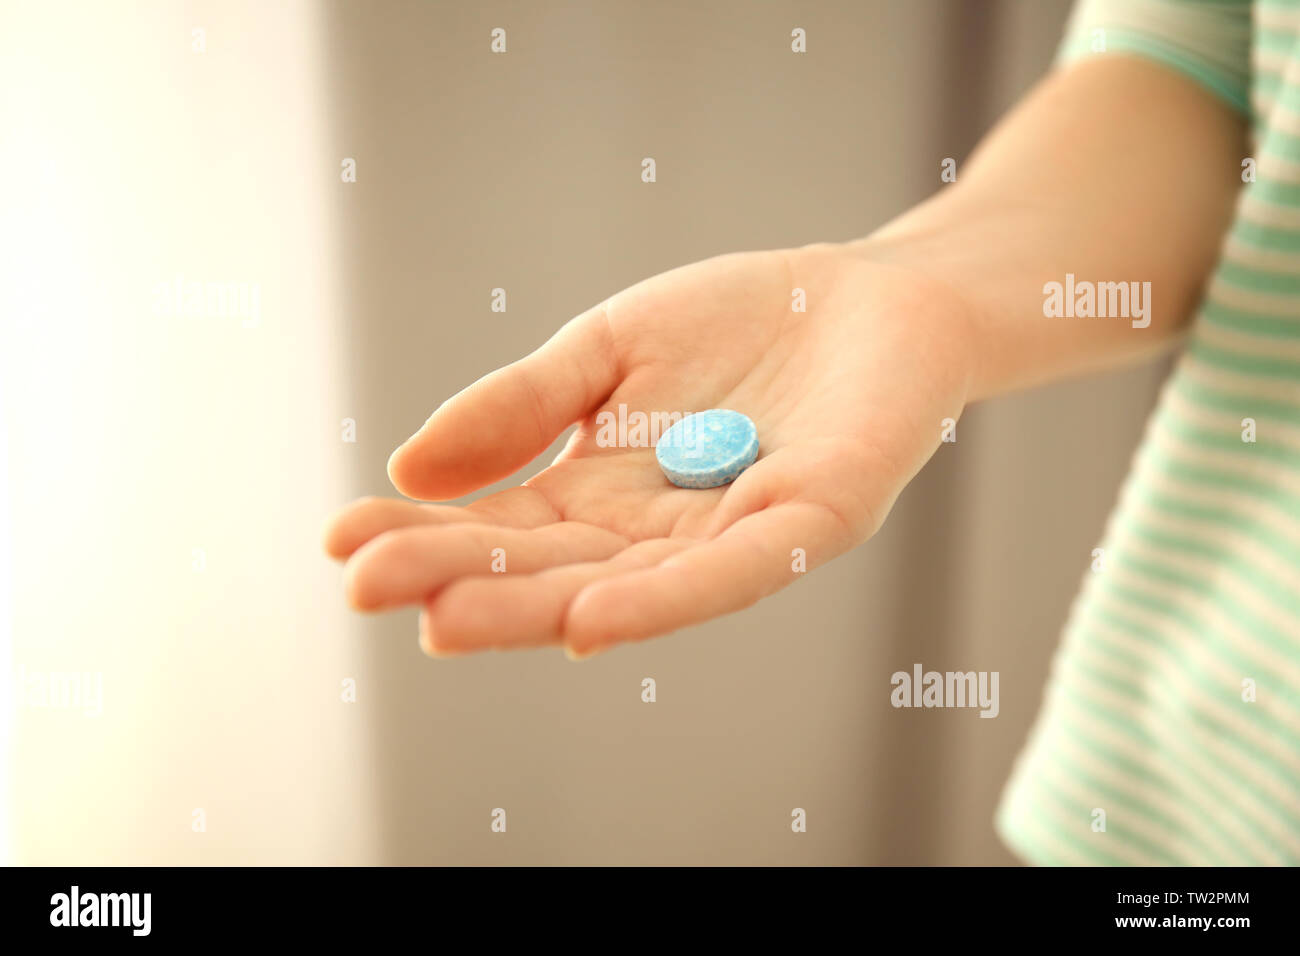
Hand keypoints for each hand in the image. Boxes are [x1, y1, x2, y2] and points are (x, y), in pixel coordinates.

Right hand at [322, 242, 974, 657]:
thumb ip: (520, 406)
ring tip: (445, 619)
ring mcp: (729, 537)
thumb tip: (408, 464)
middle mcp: (657, 533)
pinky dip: (662, 599)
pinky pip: (730, 572)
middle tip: (363, 589)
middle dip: (458, 580)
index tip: (340, 540)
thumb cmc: (741, 322)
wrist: (872, 295)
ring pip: (623, 585)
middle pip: (547, 568)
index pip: (502, 526)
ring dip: (535, 606)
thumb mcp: (607, 349)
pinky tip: (591, 618)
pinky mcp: (807, 527)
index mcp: (603, 493)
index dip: (424, 534)